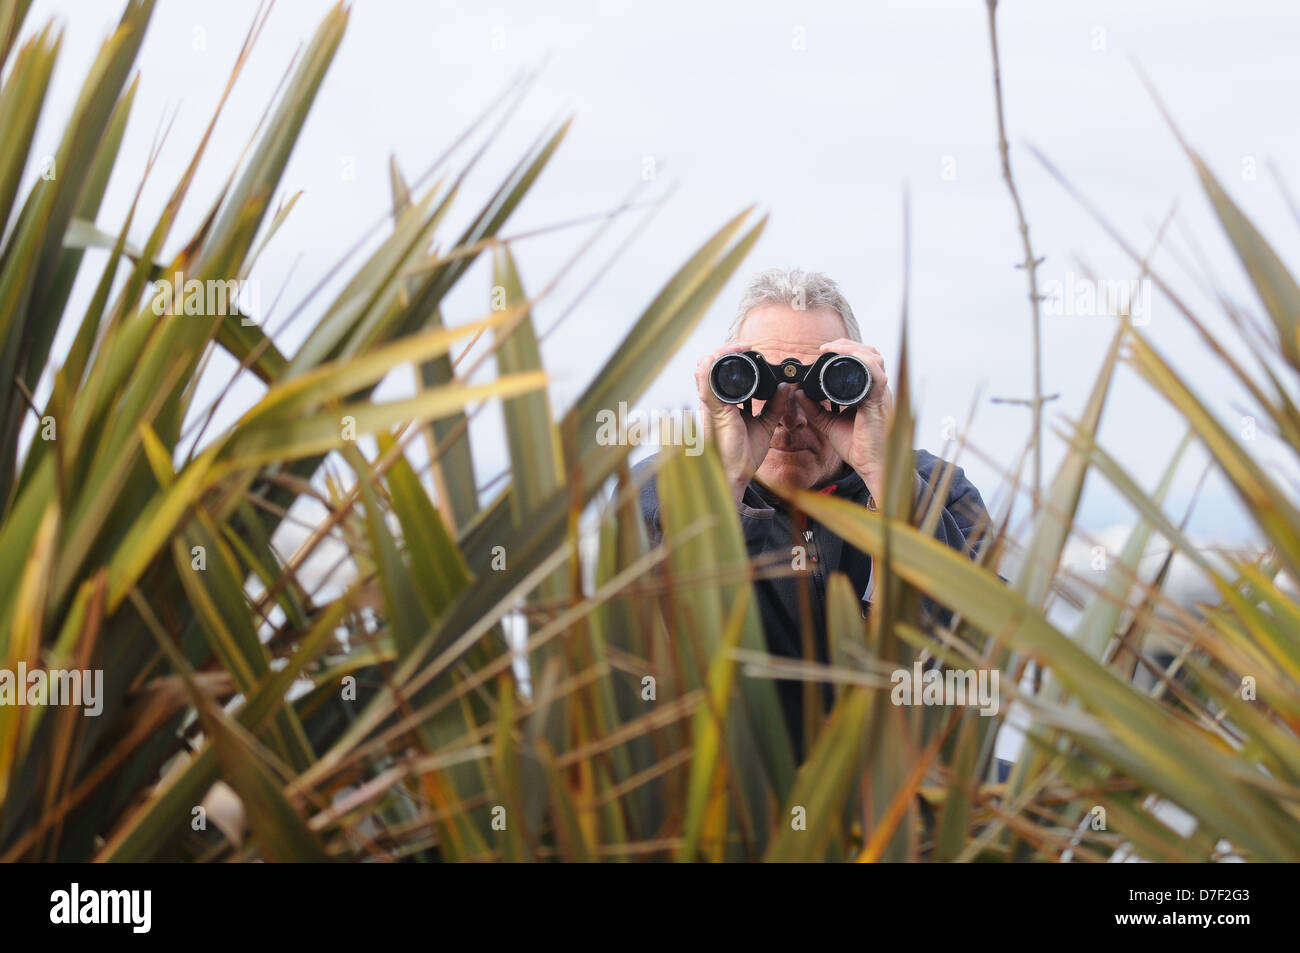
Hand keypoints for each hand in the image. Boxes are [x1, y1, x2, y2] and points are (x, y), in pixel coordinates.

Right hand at [695, 342, 793, 500]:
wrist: (736, 476)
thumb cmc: (743, 455)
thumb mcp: (765, 425)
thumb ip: (774, 406)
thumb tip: (786, 387)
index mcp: (723, 405)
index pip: (720, 373)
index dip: (731, 357)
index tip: (751, 351)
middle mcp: (713, 402)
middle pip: (709, 366)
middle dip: (726, 351)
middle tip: (746, 347)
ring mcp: (711, 406)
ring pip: (704, 368)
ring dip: (721, 353)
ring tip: (741, 347)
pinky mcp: (714, 411)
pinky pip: (707, 382)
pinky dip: (715, 365)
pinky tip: (730, 357)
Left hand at [794, 339, 895, 503]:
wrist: (870, 465)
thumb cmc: (857, 446)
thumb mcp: (829, 424)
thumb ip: (815, 409)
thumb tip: (798, 393)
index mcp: (869, 392)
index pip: (863, 361)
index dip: (846, 350)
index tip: (824, 350)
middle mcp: (878, 390)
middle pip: (870, 354)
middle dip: (849, 345)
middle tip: (827, 347)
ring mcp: (881, 395)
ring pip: (875, 359)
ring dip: (854, 350)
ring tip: (834, 349)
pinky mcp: (879, 403)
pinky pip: (877, 377)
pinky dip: (864, 364)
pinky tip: (849, 359)